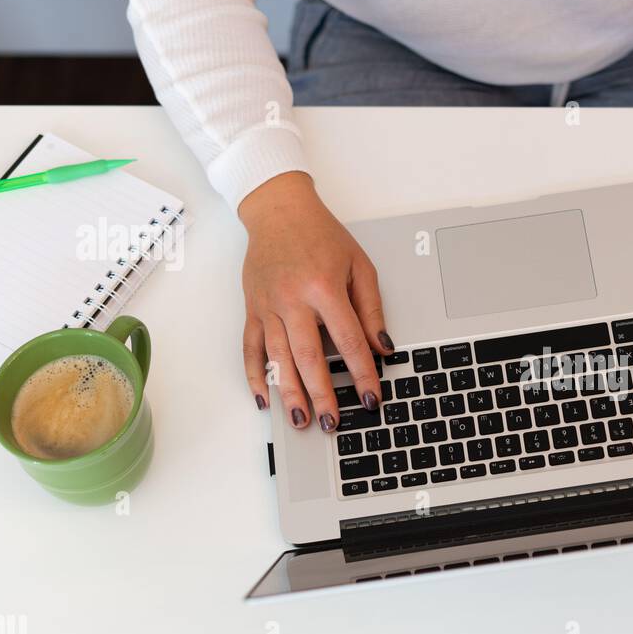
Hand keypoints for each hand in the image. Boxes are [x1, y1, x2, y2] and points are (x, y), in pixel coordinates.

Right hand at [239, 171, 392, 430]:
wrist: (278, 211)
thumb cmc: (321, 235)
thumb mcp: (359, 265)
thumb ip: (371, 309)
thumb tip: (383, 347)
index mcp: (324, 288)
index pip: (348, 340)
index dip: (362, 373)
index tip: (372, 397)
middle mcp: (293, 299)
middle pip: (308, 357)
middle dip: (322, 394)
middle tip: (332, 422)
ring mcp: (268, 306)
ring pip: (277, 358)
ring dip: (289, 393)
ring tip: (301, 419)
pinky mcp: (252, 309)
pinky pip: (250, 348)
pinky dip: (254, 375)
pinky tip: (263, 398)